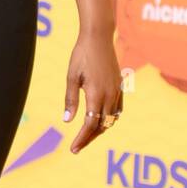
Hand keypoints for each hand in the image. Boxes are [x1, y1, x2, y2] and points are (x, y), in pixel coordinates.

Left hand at [64, 29, 123, 153]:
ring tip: (87, 136)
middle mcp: (109, 96)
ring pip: (111, 119)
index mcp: (96, 95)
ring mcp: (117, 91)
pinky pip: (118, 109)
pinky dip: (110, 119)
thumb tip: (67, 120)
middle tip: (77, 147)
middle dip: (89, 138)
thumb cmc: (81, 56)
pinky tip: (102, 121)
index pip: (90, 125)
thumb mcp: (71, 78)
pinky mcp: (120, 87)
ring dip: (100, 130)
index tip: (73, 149)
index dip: (81, 139)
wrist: (98, 38)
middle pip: (101, 126)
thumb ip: (71, 100)